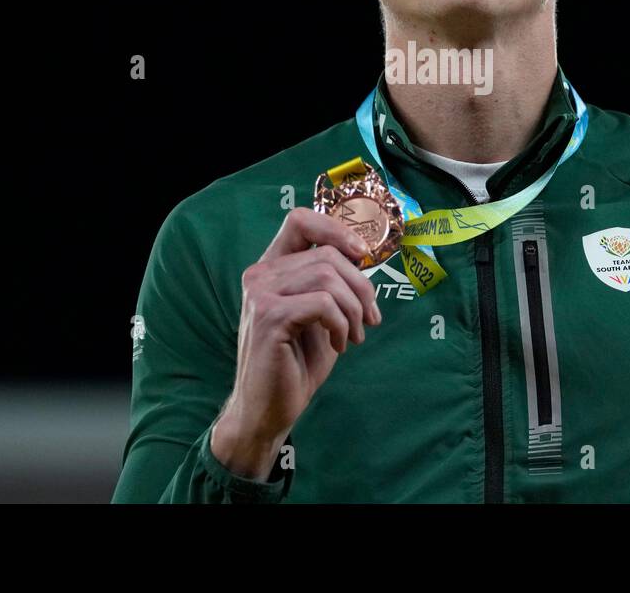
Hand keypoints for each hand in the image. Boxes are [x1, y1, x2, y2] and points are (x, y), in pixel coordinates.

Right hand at [209, 207, 382, 477]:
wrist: (269, 409)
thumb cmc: (296, 361)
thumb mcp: (320, 313)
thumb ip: (332, 282)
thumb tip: (363, 257)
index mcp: (271, 267)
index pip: (300, 220)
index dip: (335, 229)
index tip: (362, 254)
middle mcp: (259, 274)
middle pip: (327, 253)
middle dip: (361, 286)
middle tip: (370, 318)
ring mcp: (260, 294)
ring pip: (328, 276)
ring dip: (354, 308)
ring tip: (354, 335)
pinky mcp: (269, 317)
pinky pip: (323, 303)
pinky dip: (341, 323)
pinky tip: (340, 345)